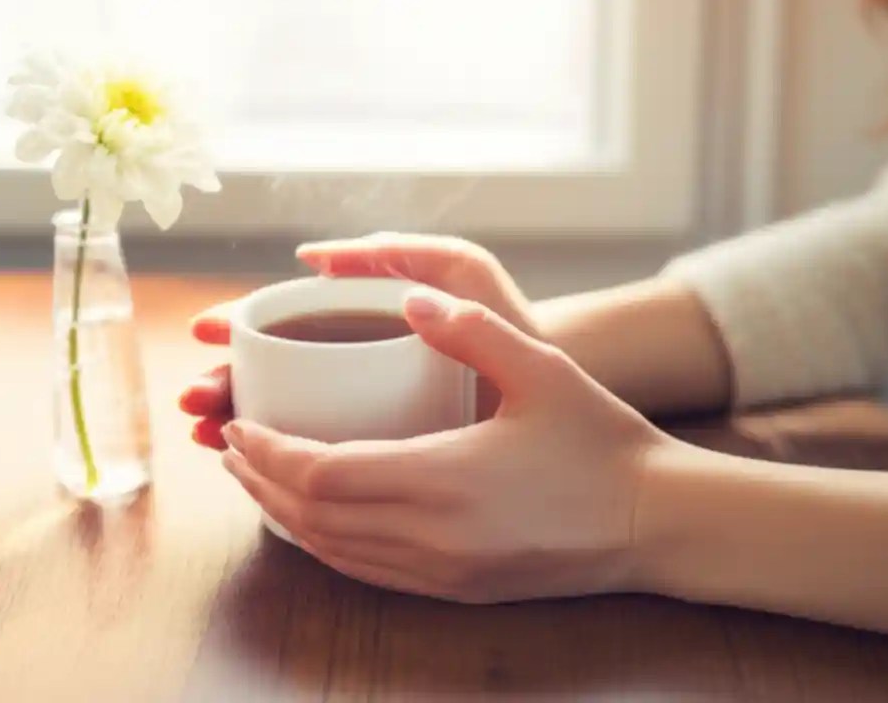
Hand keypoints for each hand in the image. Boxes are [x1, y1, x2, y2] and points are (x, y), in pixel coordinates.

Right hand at [181, 233, 539, 447]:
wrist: (557, 390)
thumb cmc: (509, 321)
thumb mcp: (458, 270)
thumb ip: (401, 251)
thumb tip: (310, 257)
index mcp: (362, 320)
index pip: (285, 322)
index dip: (241, 326)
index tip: (206, 333)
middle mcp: (354, 363)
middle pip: (272, 371)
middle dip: (226, 383)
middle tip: (194, 403)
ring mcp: (363, 408)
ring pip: (283, 414)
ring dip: (240, 423)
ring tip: (205, 438)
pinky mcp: (379, 449)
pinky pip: (316, 452)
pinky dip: (281, 459)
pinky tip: (253, 476)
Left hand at [217, 290, 669, 602]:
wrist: (655, 522)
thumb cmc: (601, 440)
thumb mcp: (542, 368)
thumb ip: (471, 328)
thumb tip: (410, 297)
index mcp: (444, 481)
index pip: (323, 475)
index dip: (268, 454)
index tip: (239, 426)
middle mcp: (433, 537)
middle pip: (313, 519)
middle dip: (260, 483)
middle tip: (232, 445)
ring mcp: (443, 572)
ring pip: (334, 552)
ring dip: (284, 516)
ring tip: (258, 478)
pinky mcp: (456, 589)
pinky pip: (366, 573)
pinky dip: (325, 544)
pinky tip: (316, 518)